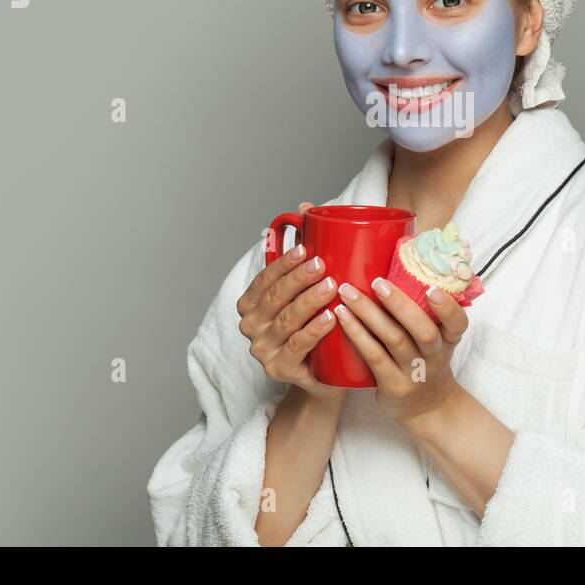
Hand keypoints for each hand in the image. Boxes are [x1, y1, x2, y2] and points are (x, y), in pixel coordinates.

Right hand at [236, 202, 344, 400]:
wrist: (324, 377)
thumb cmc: (316, 327)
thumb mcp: (307, 291)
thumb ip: (304, 254)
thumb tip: (306, 208)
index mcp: (251, 303)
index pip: (264, 278)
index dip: (283, 263)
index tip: (306, 248)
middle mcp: (251, 326)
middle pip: (275, 298)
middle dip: (299, 279)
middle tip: (323, 265)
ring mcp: (264, 350)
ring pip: (287, 320)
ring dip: (309, 301)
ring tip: (332, 287)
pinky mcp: (280, 370)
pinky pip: (298, 347)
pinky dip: (314, 331)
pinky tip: (330, 318)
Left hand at [331, 276, 470, 426]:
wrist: (426, 407)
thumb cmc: (426, 359)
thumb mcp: (439, 338)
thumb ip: (426, 309)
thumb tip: (399, 258)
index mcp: (449, 339)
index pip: (458, 322)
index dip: (447, 307)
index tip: (432, 288)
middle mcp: (435, 356)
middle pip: (423, 330)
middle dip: (399, 304)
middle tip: (377, 282)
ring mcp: (414, 373)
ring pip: (394, 340)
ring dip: (369, 314)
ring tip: (347, 292)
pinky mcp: (393, 385)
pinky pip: (374, 356)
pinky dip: (357, 335)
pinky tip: (342, 318)